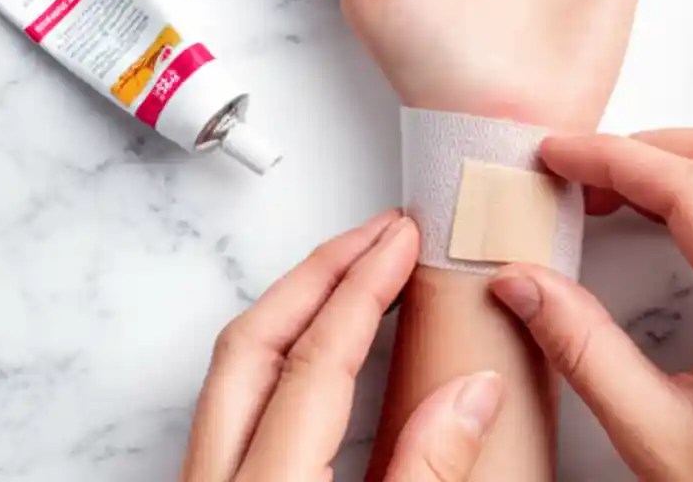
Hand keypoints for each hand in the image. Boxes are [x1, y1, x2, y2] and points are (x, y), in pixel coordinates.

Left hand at [180, 212, 505, 481]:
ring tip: (357, 272)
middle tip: (376, 236)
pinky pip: (237, 396)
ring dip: (296, 305)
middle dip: (319, 273)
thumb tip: (473, 391)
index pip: (316, 361)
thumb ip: (428, 470)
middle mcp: (218, 477)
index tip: (403, 242)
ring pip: (235, 365)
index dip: (364, 289)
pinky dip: (283, 349)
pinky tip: (328, 349)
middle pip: (253, 341)